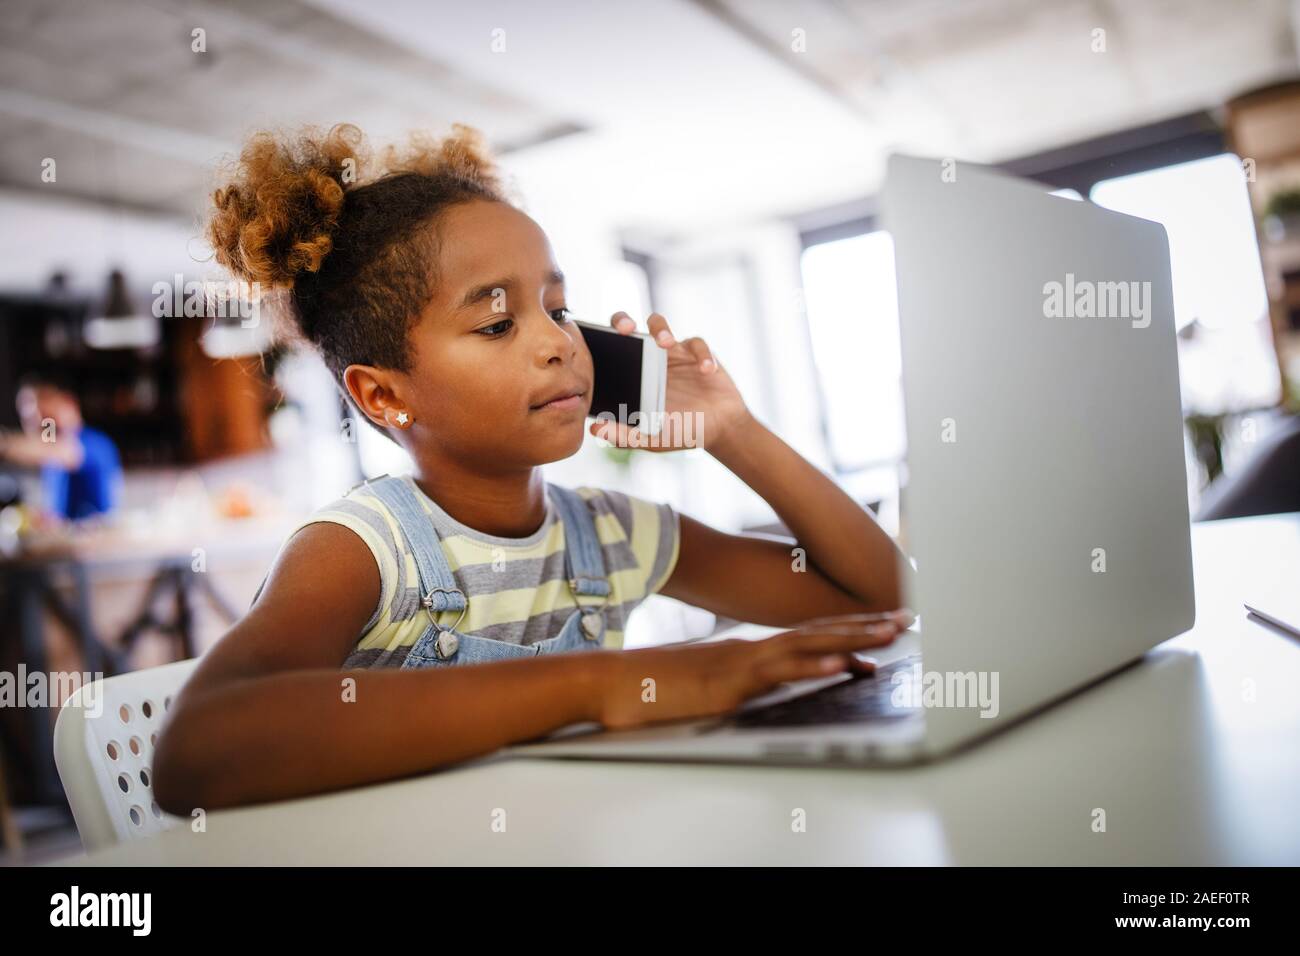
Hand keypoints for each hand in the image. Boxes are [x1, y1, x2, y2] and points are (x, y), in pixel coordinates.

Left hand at [588, 311, 751, 452]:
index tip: (598, 343)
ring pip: (659, 325)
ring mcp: (671, 352)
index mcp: (630, 376)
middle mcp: (645, 358)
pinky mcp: (696, 352)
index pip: (607, 352)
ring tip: (666, 343)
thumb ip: (626, 436)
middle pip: (627, 326)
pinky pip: (697, 344)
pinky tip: (706, 370)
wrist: (719, 429)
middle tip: (626, 330)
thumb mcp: (652, 438)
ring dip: (660, 330)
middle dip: (622, 321)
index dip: (599, 341)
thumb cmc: (681, 431)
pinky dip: (702, 355)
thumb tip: (595, 430)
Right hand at [593, 616, 906, 730]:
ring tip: (889, 635)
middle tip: (907, 618)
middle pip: (818, 633)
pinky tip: (839, 667)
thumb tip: (766, 683)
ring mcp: (741, 663)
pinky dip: (810, 669)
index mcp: (750, 650)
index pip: (809, 636)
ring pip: (807, 647)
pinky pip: (776, 675)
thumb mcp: (709, 683)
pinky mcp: (729, 683)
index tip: (885, 623)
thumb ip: (742, 680)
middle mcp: (751, 650)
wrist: (611, 683)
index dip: (850, 628)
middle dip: (865, 627)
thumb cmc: (655, 688)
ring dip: (851, 640)